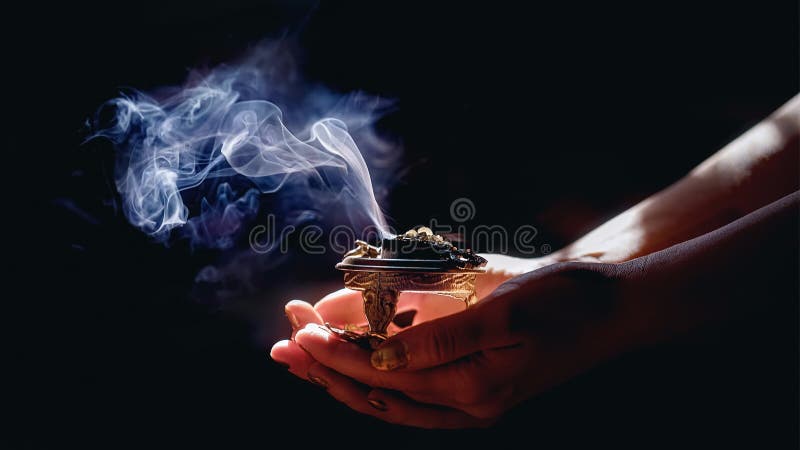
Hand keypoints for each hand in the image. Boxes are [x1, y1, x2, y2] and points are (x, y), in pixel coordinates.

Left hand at [272, 260, 632, 427]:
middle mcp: (467, 405)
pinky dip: (378, 383)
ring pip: (390, 400)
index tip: (297, 329)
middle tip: (283, 342)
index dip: (335, 351)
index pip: (382, 374)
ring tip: (304, 357)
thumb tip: (381, 355)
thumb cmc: (566, 301)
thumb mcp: (505, 309)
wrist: (616, 312)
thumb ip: (441, 337)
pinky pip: (414, 397)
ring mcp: (473, 402)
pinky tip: (357, 370)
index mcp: (472, 386)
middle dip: (325, 367)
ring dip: (344, 377)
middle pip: (377, 393)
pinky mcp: (478, 390)